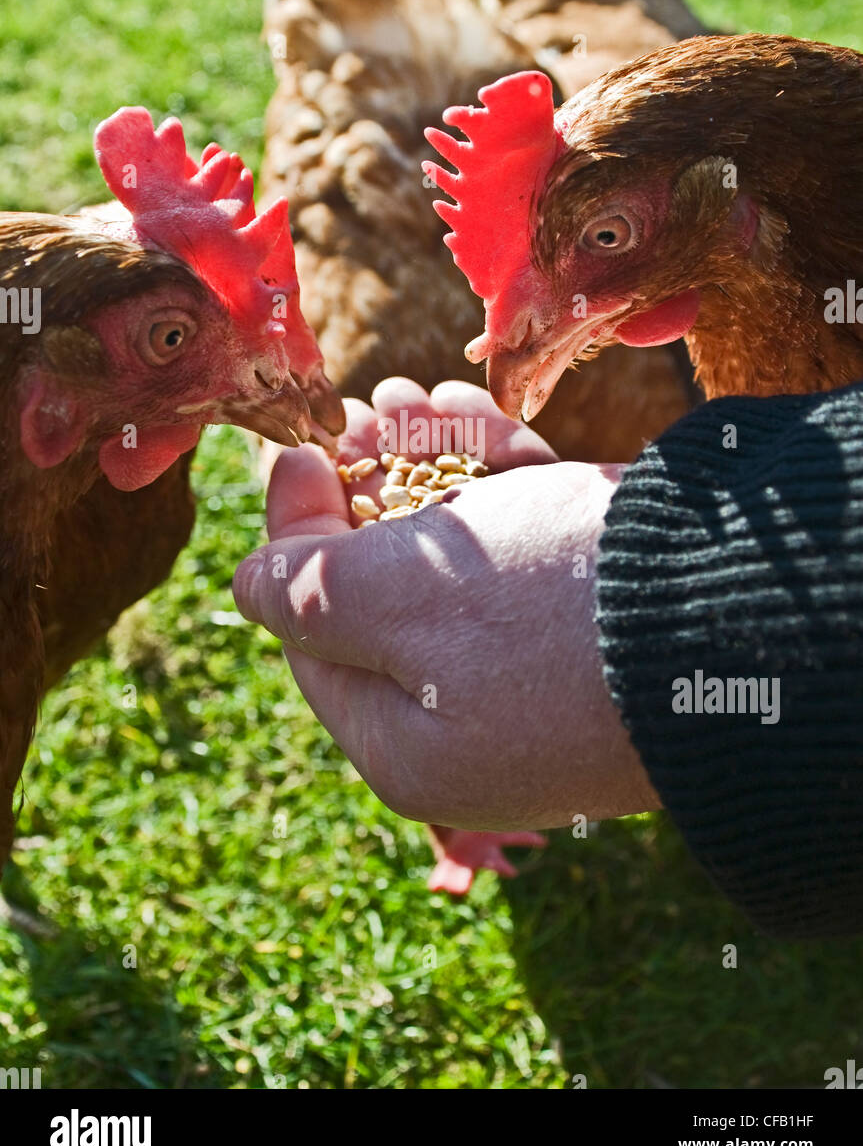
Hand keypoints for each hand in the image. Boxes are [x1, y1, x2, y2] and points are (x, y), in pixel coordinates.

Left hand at [234, 378, 659, 830]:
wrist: (737, 618)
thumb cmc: (545, 616)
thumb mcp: (396, 601)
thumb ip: (303, 593)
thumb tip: (245, 578)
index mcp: (408, 748)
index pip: (316, 638)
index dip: (297, 537)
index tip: (299, 453)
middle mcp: (471, 728)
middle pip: (391, 593)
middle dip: (375, 489)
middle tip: (366, 410)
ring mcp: (540, 684)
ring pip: (464, 565)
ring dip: (439, 473)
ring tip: (422, 397)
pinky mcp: (597, 633)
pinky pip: (530, 560)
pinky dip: (507, 490)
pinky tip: (492, 418)